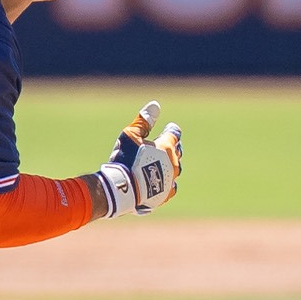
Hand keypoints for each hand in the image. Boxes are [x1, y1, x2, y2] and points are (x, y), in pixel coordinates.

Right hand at [95, 101, 182, 216]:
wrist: (123, 189)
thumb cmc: (125, 159)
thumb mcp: (130, 135)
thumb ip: (144, 121)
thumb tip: (155, 105)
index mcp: (166, 146)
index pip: (174, 134)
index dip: (171, 130)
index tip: (169, 128)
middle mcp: (173, 162)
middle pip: (177, 151)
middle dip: (172, 147)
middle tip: (166, 145)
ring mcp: (170, 179)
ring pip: (176, 169)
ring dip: (171, 164)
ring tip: (163, 164)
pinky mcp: (165, 194)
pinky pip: (171, 187)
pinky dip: (168, 182)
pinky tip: (163, 182)